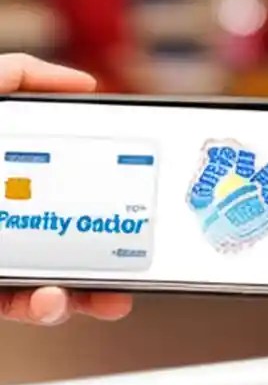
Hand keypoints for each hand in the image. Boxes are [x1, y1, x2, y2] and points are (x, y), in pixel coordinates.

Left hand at [0, 53, 131, 324]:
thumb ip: (13, 79)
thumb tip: (78, 84)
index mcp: (2, 170)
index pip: (55, 175)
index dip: (99, 182)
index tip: (129, 187)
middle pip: (61, 235)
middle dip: (109, 256)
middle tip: (137, 260)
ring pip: (44, 281)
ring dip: (83, 293)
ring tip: (102, 297)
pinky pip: (13, 302)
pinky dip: (39, 305)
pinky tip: (52, 299)